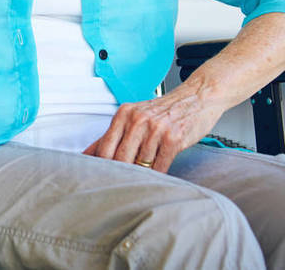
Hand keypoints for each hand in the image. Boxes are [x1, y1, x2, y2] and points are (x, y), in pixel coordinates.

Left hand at [82, 88, 225, 173]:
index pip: (104, 147)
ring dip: (139, 176)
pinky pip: (160, 165)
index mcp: (125, 114)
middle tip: (118, 186)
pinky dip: (157, 175)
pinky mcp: (174, 139)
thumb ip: (112, 135)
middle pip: (120, 157)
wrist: (197, 97)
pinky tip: (156, 178)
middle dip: (119, 174)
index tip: (100, 177)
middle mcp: (138, 120)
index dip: (101, 166)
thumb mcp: (135, 116)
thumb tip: (87, 154)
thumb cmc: (164, 110)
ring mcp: (156, 129)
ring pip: (140, 163)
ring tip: (139, 181)